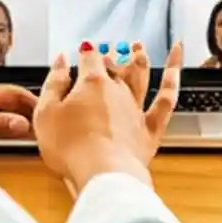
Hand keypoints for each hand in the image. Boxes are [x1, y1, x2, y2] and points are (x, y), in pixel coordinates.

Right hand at [32, 41, 182, 192]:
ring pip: (140, 75)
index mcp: (91, 84)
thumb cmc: (71, 148)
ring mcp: (135, 109)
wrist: (102, 174)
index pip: (89, 58)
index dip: (85, 52)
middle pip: (112, 67)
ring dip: (139, 59)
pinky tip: (175, 61)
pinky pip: (166, 97)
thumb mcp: (46, 113)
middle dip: (108, 58)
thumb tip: (60, 61)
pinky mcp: (150, 128)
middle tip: (105, 53)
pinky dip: (172, 76)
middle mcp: (116, 91)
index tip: (82, 50)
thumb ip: (53, 83)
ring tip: (138, 48)